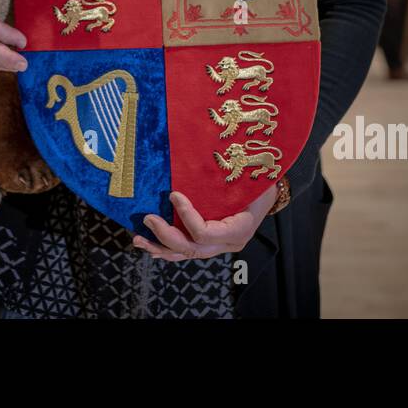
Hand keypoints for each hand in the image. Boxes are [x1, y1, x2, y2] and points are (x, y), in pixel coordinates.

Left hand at [133, 187, 278, 261]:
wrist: (268, 194)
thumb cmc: (259, 182)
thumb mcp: (250, 178)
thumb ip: (231, 175)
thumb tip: (204, 153)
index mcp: (239, 229)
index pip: (205, 232)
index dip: (186, 216)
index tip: (173, 194)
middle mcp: (228, 244)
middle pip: (192, 248)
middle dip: (166, 235)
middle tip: (148, 218)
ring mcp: (218, 247)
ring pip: (186, 254)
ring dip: (160, 247)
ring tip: (139, 240)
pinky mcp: (209, 244)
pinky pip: (187, 251)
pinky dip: (167, 250)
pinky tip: (151, 247)